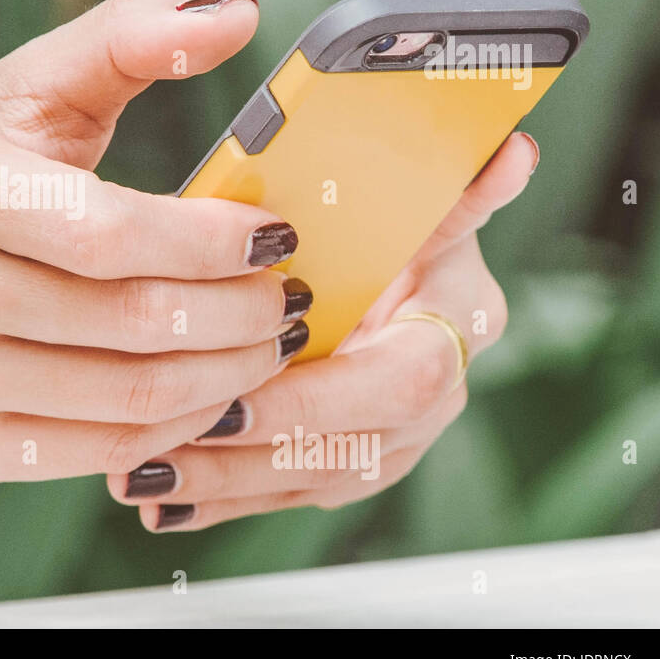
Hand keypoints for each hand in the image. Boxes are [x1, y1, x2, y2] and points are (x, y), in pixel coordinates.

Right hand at [0, 0, 310, 488]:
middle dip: (239, 316)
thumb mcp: (11, 91)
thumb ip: (123, 39)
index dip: (210, 241)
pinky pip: (92, 454)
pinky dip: (170, 426)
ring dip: (222, 378)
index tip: (276, 233)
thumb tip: (238, 17)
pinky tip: (202, 390)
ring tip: (262, 345)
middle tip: (285, 300)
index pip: (103, 229)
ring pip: (120, 398)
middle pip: (123, 321)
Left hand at [105, 131, 538, 529]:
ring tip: (144, 479)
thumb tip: (515, 155)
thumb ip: (458, 190)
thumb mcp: (422, 203)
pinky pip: (284, 495)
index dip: (314, 400)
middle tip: (165, 454)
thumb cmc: (400, 227)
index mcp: (457, 325)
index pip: (398, 381)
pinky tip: (160, 504)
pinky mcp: (348, 465)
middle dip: (249, 457)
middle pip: (345, 447)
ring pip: (306, 480)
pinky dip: (220, 503)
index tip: (230, 403)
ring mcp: (392, 440)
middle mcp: (433, 396)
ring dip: (221, 487)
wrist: (394, 271)